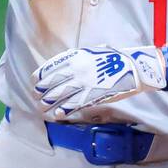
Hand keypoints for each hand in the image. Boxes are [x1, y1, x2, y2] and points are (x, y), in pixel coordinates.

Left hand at [31, 45, 166, 120]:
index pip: (49, 68)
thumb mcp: (91, 53)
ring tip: (43, 109)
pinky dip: (63, 111)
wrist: (133, 68)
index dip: (39, 78)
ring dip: (48, 104)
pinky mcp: (93, 96)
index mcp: (75, 57)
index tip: (34, 83)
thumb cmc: (113, 59)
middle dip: (40, 93)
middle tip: (36, 98)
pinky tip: (58, 114)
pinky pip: (73, 105)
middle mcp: (77, 70)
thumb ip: (75, 59)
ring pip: (59, 96)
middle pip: (51, 84)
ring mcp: (84, 84)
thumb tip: (60, 68)